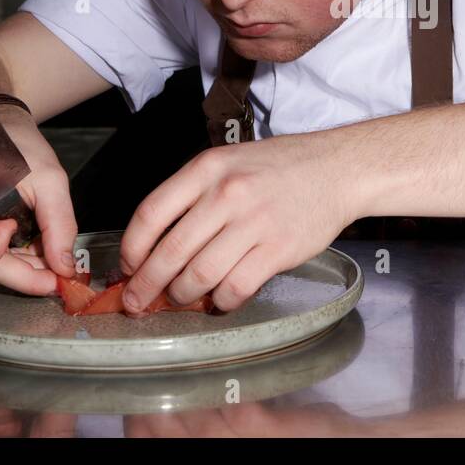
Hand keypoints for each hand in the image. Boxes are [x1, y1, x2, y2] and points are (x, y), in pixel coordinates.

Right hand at [0, 105, 76, 292]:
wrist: (3, 128)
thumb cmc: (21, 148)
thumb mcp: (51, 181)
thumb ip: (58, 226)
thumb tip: (63, 266)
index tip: (32, 243)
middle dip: (19, 272)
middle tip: (54, 276)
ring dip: (15, 264)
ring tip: (44, 252)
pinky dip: (8, 254)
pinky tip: (28, 244)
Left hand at [118, 133, 357, 312]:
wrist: (336, 169)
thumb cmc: (279, 168)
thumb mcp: (228, 162)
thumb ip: (193, 194)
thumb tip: (154, 243)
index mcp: (207, 169)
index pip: (151, 214)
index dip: (132, 249)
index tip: (128, 268)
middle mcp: (226, 193)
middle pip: (171, 251)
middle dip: (146, 285)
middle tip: (137, 302)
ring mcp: (254, 222)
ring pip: (200, 275)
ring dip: (182, 295)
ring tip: (180, 298)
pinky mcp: (278, 249)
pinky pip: (236, 287)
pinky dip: (221, 302)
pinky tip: (220, 300)